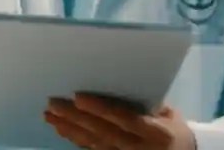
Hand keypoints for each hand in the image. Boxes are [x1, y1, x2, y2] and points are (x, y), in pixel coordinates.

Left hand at [44, 95, 195, 149]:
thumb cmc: (173, 128)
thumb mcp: (169, 114)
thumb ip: (146, 103)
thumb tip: (117, 80)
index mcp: (156, 133)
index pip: (124, 119)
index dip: (100, 109)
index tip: (78, 96)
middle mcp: (139, 148)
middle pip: (103, 132)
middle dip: (76, 117)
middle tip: (53, 103)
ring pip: (94, 144)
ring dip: (69, 129)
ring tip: (50, 115)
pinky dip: (75, 139)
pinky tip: (61, 128)